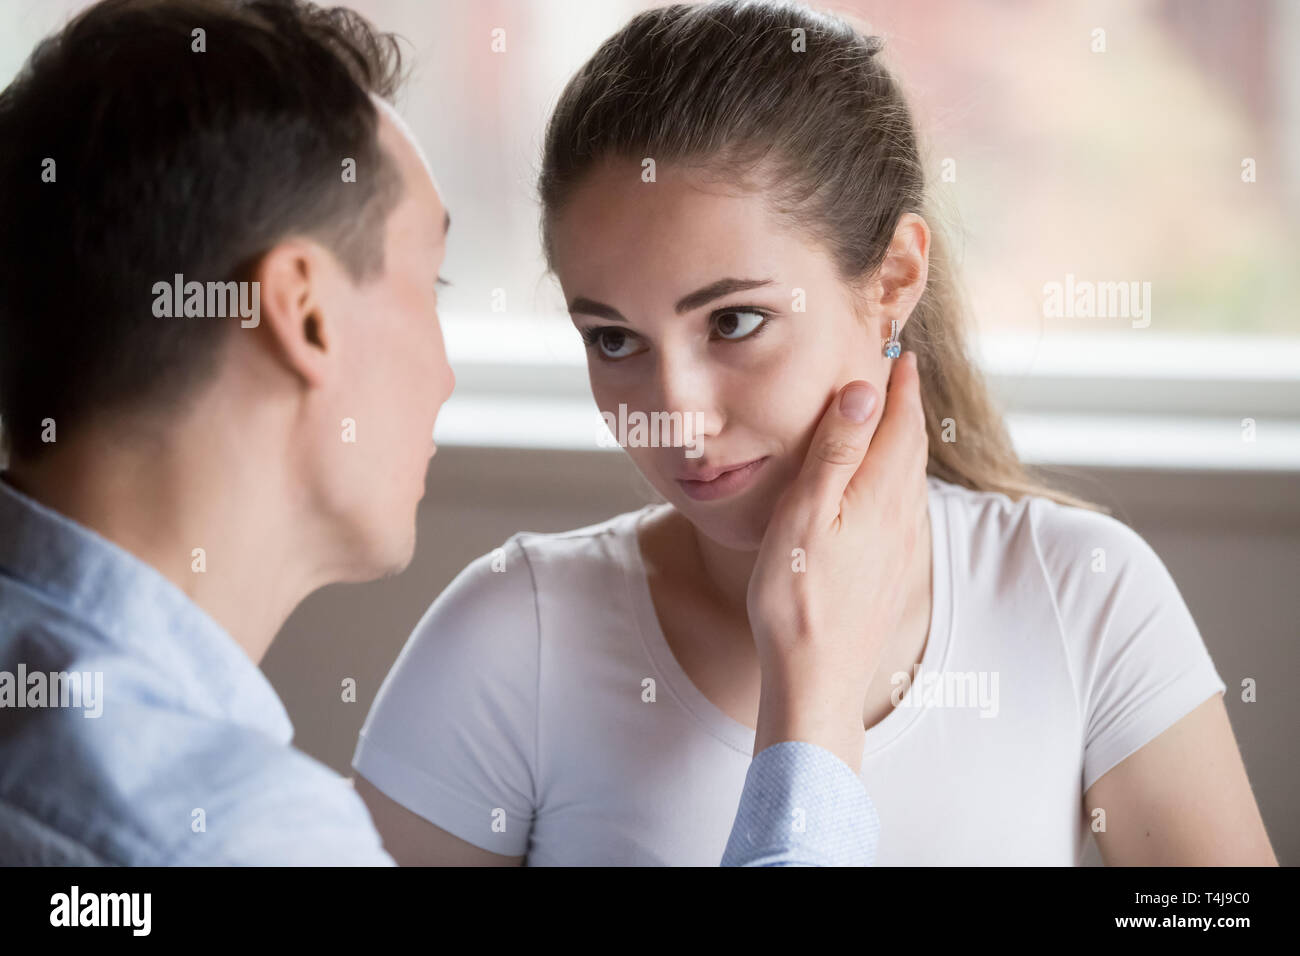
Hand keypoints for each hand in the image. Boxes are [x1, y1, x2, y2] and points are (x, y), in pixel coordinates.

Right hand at [747, 351, 929, 770]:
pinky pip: (906, 507)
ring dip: (907, 440)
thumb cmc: (797, 600)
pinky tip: (888, 488)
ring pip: (912, 478)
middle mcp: (900, 518)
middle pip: (912, 447)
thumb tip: (864, 392)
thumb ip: (835, 453)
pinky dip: (901, 478)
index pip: (898, 424)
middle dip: (908, 406)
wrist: (818, 677)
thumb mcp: (804, 516)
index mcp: (878, 496)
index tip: (902, 354)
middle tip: (904, 373)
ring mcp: (901, 547)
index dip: (901, 386)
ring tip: (896, 418)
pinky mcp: (894, 571)